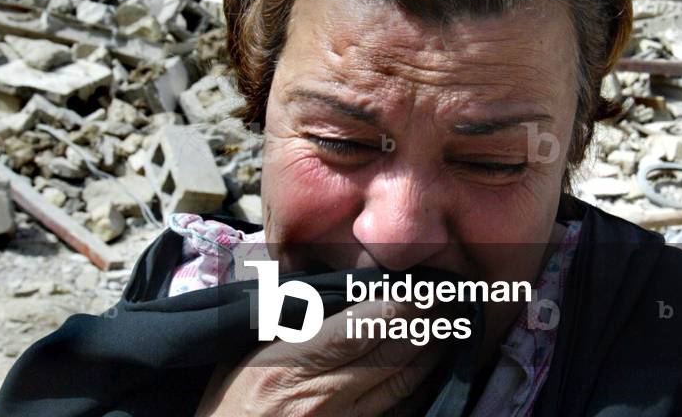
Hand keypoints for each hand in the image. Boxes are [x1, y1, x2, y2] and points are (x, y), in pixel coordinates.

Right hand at [196, 299, 452, 416]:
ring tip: (450, 326)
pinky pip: (394, 414)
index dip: (399, 306)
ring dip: (430, 354)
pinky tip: (430, 369)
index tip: (424, 285)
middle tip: (452, 298)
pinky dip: (417, 390)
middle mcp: (322, 395)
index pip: (360, 327)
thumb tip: (321, 278)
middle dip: (426, 324)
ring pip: (400, 385)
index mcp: (293, 360)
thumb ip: (286, 313)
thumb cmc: (230, 399)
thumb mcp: (245, 346)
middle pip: (389, 355)